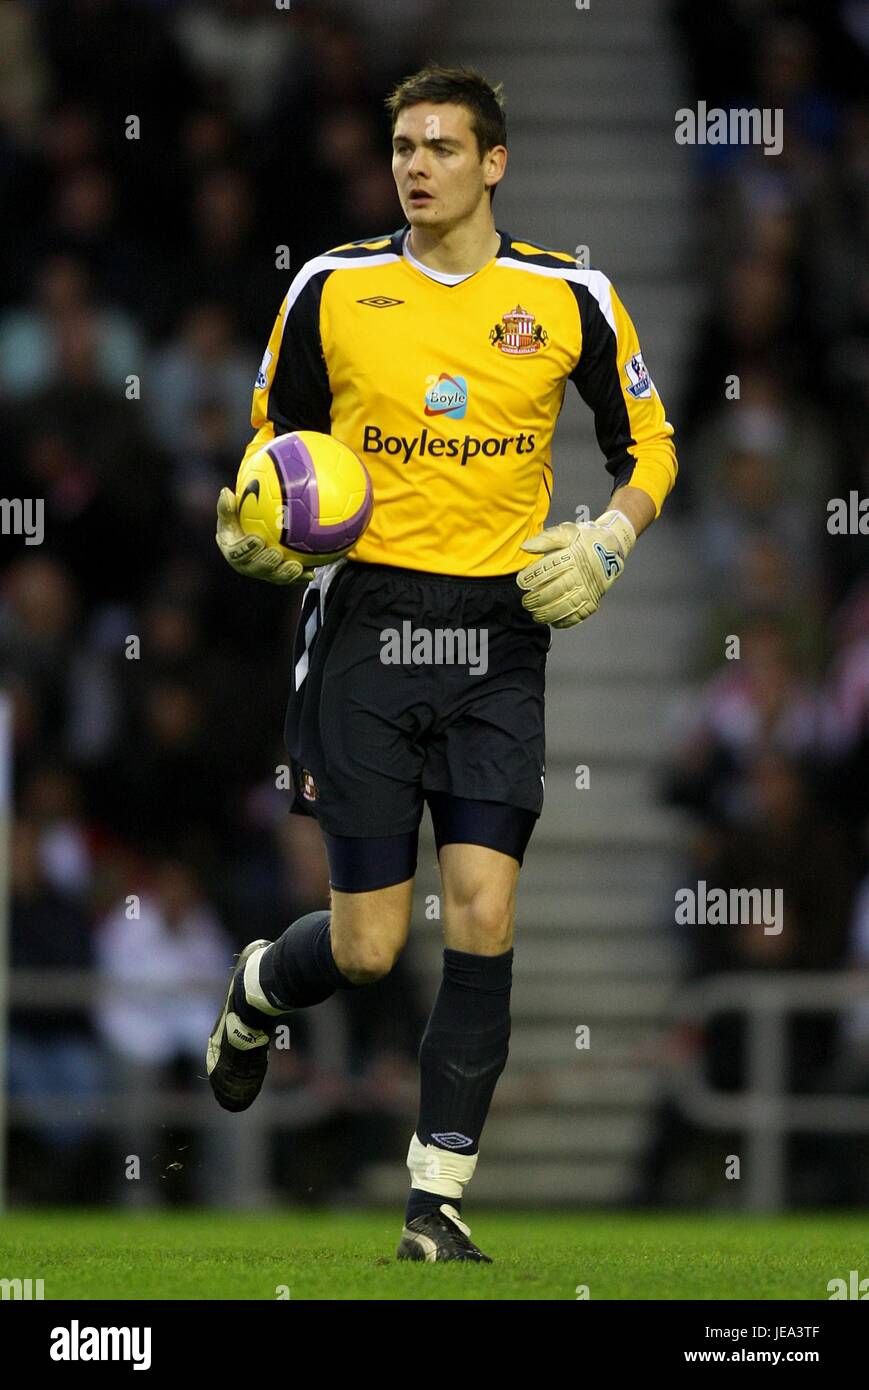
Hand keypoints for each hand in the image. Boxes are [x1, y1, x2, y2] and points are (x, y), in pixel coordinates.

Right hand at [215, 488, 314, 583]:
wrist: (252, 534)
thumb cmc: (240, 520)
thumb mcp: (231, 512)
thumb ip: (228, 506)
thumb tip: (225, 492)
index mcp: (233, 551)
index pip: (236, 553)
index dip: (246, 549)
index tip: (257, 539)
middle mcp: (247, 566)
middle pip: (256, 569)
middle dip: (266, 563)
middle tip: (276, 553)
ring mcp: (264, 573)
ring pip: (275, 577)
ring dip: (286, 574)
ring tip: (297, 566)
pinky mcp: (280, 576)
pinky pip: (292, 578)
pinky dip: (302, 576)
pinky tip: (312, 571)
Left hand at [516, 509, 635, 627]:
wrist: (611, 547)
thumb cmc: (584, 539)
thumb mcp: (567, 532)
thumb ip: (546, 539)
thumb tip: (525, 547)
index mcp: (573, 556)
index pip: (550, 568)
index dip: (534, 577)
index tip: (521, 583)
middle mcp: (582, 574)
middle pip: (558, 589)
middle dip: (539, 598)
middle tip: (526, 602)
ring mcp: (589, 589)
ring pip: (568, 605)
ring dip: (550, 613)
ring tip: (536, 615)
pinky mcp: (594, 600)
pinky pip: (580, 614)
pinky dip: (566, 622)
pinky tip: (553, 622)